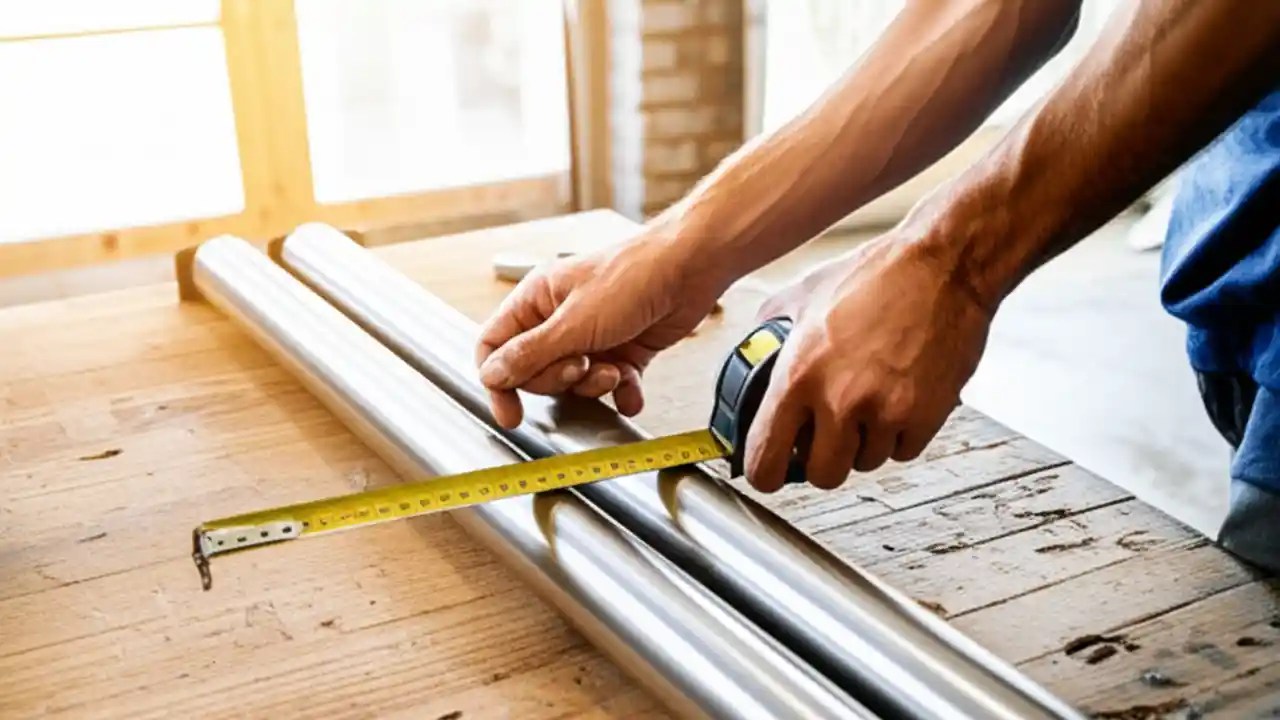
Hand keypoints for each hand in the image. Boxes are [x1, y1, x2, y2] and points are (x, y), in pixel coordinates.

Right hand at [478, 226, 724, 428]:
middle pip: (535, 372)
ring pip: (574, 383)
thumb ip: (531, 353)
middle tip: (580, 366)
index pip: (496, 346)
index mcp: (537, 300)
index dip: (498, 381)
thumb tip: (491, 375)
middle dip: (559, 379)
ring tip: (613, 371)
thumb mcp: (574, 322)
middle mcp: (560, 319)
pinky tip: (631, 389)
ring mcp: (593, 337)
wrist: (690, 268)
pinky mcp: (624, 350)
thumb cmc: (632, 276)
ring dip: (593, 385)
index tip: (511, 413)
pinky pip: (612, 384)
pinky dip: (622, 392)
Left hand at [746, 234, 992, 491]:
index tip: (772, 470)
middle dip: (821, 461)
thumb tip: (753, 350)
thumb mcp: (806, 294)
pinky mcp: (925, 417)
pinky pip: (903, 451)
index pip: (766, 459)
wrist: (943, 265)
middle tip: (827, 437)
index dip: (766, 472)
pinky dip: (898, 434)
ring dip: (863, 442)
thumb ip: (773, 327)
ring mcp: (884, 413)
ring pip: (865, 463)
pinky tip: (897, 399)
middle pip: (821, 475)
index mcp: (798, 376)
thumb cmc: (879, 275)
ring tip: (868, 401)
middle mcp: (839, 401)